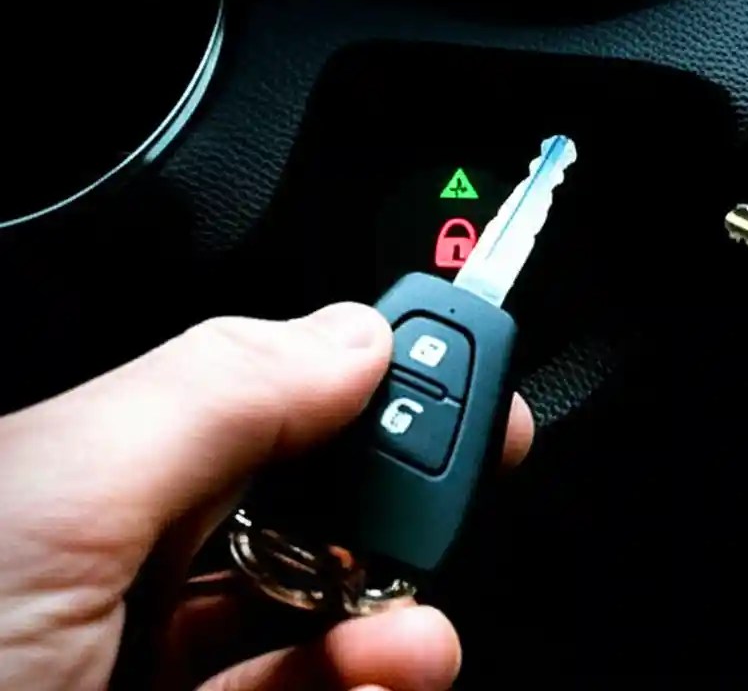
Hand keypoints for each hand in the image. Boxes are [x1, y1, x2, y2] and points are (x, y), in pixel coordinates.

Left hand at [0, 303, 535, 689]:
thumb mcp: (50, 505)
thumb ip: (211, 397)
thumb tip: (354, 337)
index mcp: (72, 477)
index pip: (242, 391)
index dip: (354, 374)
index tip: (452, 377)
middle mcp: (108, 566)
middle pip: (292, 500)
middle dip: (386, 495)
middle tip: (446, 500)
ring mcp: (142, 669)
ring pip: (307, 615)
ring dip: (389, 613)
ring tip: (415, 634)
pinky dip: (365, 681)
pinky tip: (388, 675)